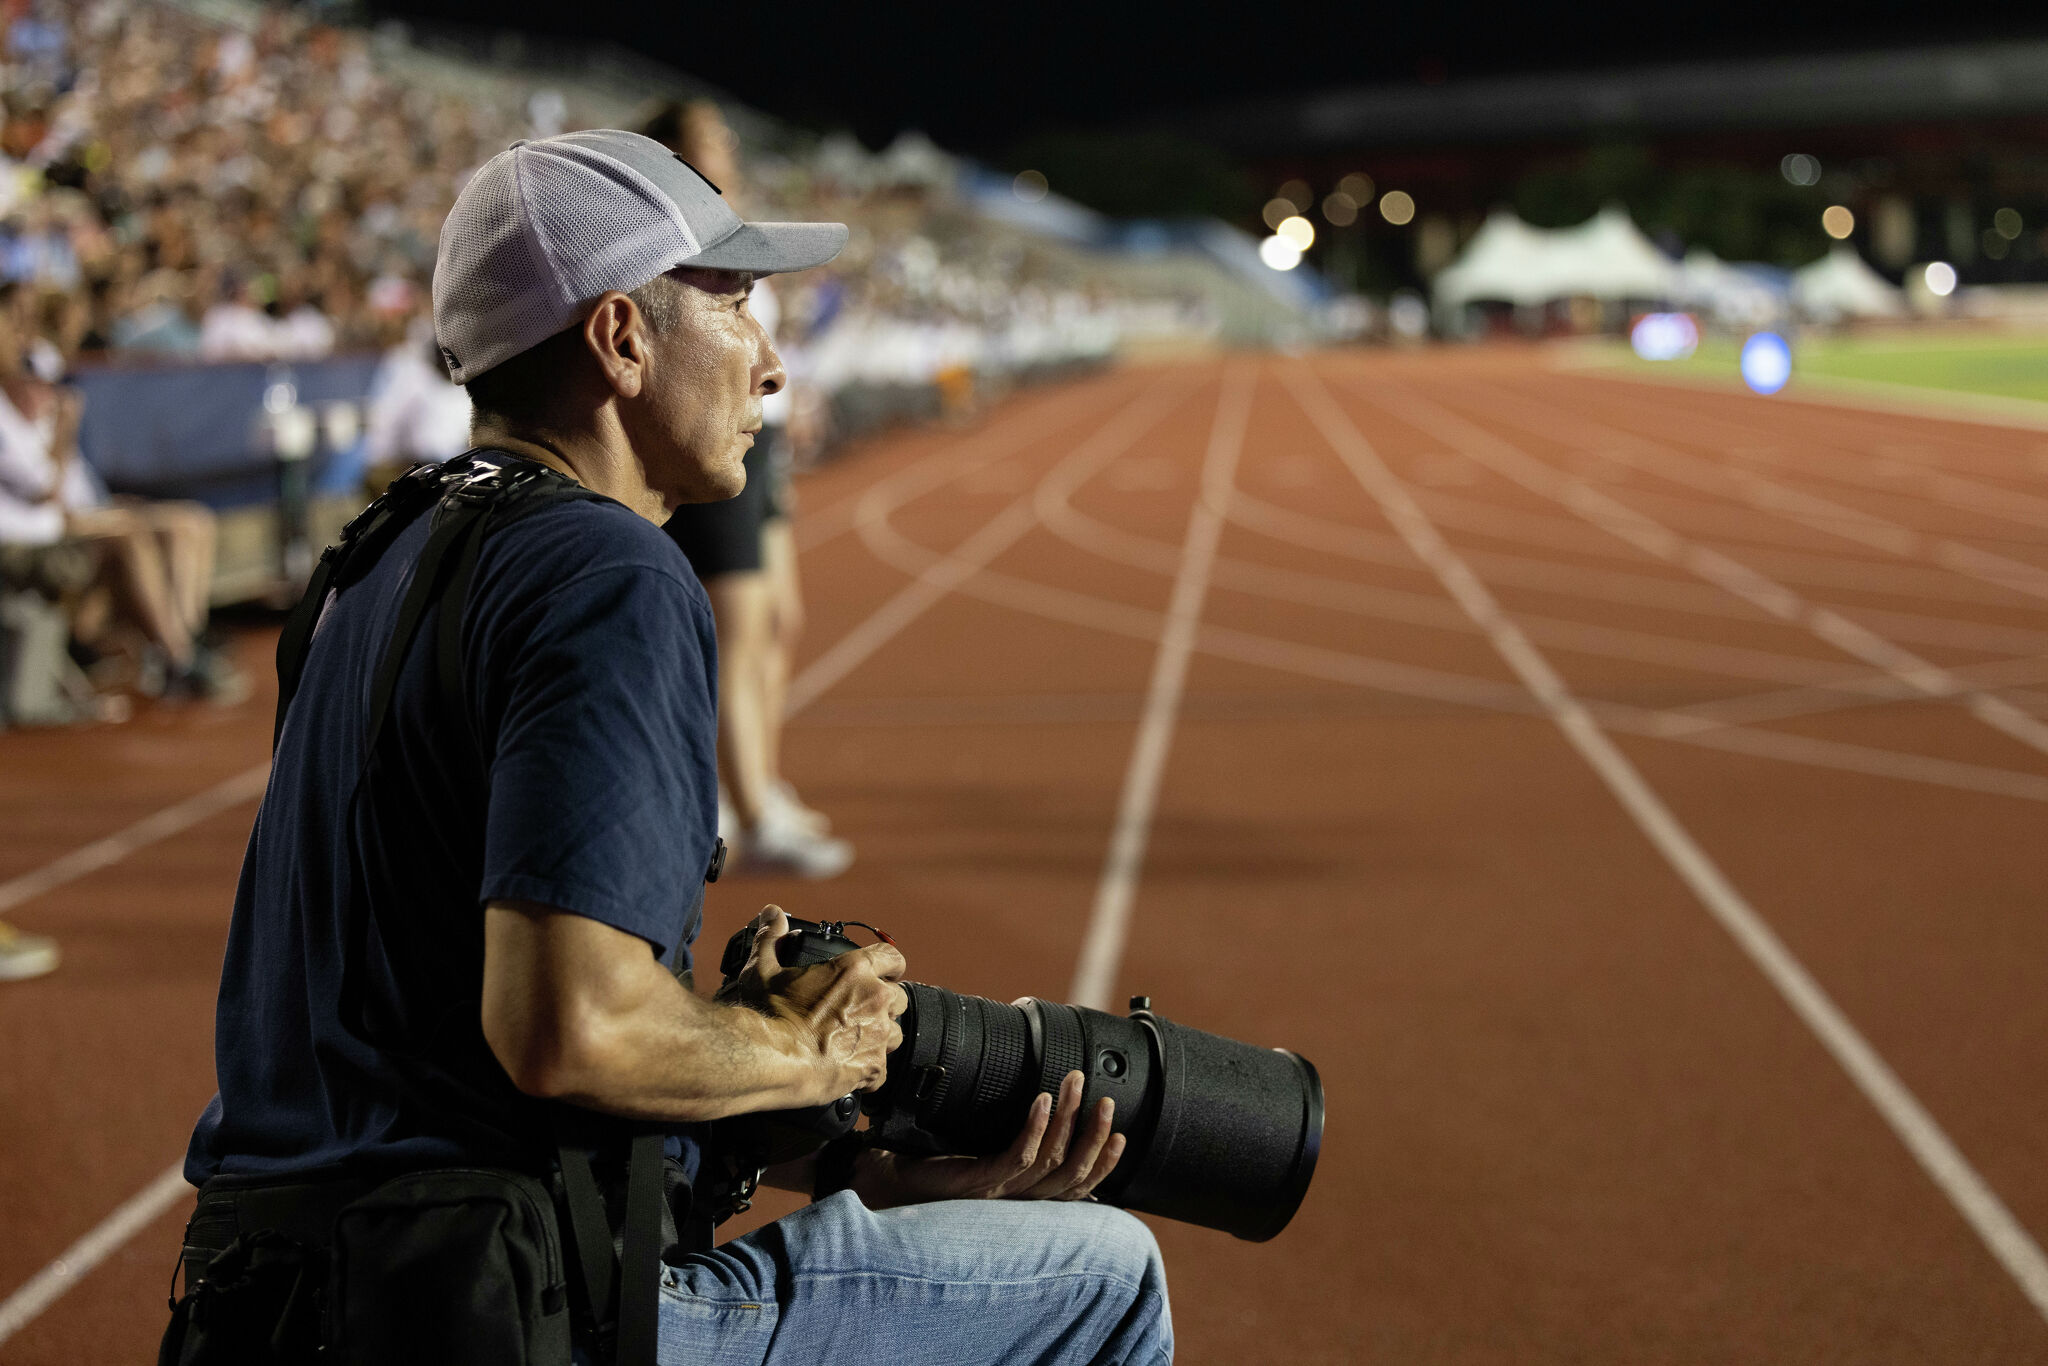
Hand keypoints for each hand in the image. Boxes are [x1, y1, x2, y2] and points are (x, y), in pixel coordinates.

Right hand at [722, 906, 906, 1104]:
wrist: (770, 1059)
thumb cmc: (769, 1015)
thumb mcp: (764, 970)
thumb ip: (771, 938)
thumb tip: (772, 913)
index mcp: (854, 970)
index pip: (892, 957)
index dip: (891, 965)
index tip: (887, 972)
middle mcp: (874, 999)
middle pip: (899, 998)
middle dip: (884, 1005)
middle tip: (860, 1013)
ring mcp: (877, 1034)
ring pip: (895, 1033)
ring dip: (879, 1037)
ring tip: (854, 1042)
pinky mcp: (873, 1067)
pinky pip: (881, 1069)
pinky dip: (868, 1071)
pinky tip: (848, 1069)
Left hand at [849, 1070, 1125, 1209]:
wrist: (879, 1182)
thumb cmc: (921, 1166)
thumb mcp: (973, 1154)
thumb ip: (1005, 1145)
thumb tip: (1030, 1116)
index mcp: (1019, 1198)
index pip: (1075, 1187)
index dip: (1102, 1162)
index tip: (1119, 1131)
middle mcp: (1014, 1202)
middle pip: (1071, 1174)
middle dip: (1093, 1136)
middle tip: (1106, 1100)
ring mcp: (997, 1194)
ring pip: (1050, 1160)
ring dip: (1068, 1118)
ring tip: (1074, 1083)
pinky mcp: (977, 1184)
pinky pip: (1017, 1156)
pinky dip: (1035, 1125)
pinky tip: (1040, 1098)